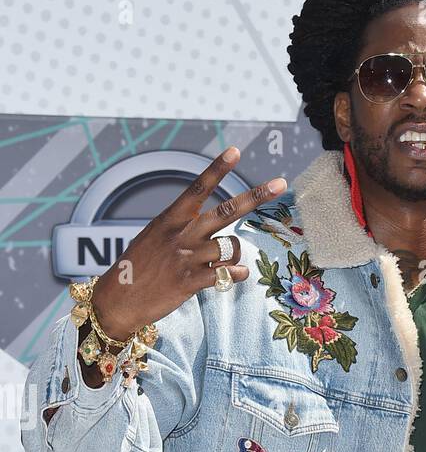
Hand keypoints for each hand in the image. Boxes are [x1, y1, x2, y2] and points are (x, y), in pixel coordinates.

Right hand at [87, 147, 286, 339]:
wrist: (117, 300)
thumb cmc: (137, 268)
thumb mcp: (154, 238)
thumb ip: (182, 228)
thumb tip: (211, 227)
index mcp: (171, 219)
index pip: (197, 187)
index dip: (217, 168)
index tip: (235, 150)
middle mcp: (182, 234)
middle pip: (226, 210)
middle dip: (256, 196)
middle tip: (281, 183)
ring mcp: (187, 257)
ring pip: (231, 246)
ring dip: (235, 254)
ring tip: (225, 262)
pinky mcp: (190, 282)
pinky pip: (228, 274)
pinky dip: (237, 274)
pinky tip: (235, 276)